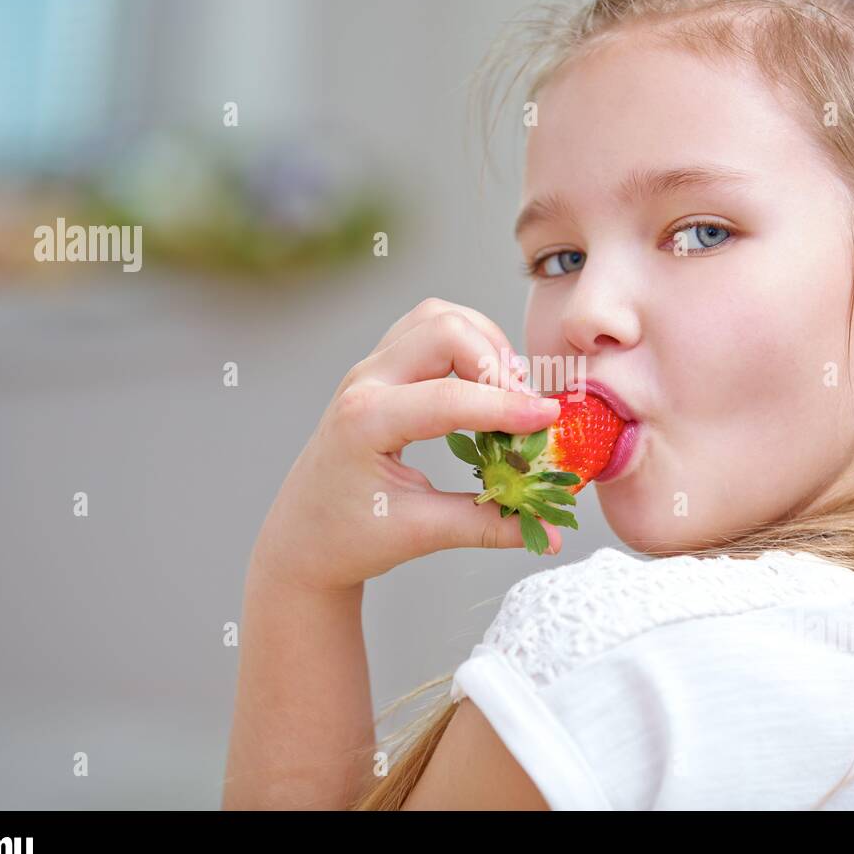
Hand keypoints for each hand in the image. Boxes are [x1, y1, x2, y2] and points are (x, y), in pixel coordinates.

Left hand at [249, 298, 563, 593]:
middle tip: (525, 408)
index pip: (448, 397)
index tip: (548, 419)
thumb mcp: (420, 533)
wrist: (301, 536)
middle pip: (443, 330)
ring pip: (436, 317)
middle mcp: (365, 382)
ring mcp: (370, 369)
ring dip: (482, 343)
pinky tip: (484, 382)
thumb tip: (553, 534)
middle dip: (495, 360)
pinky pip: (428, 328)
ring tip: (509, 390)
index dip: (506, 406)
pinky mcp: (380, 368)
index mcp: (365, 421)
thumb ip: (488, 525)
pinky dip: (466, 342)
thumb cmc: (348, 536)